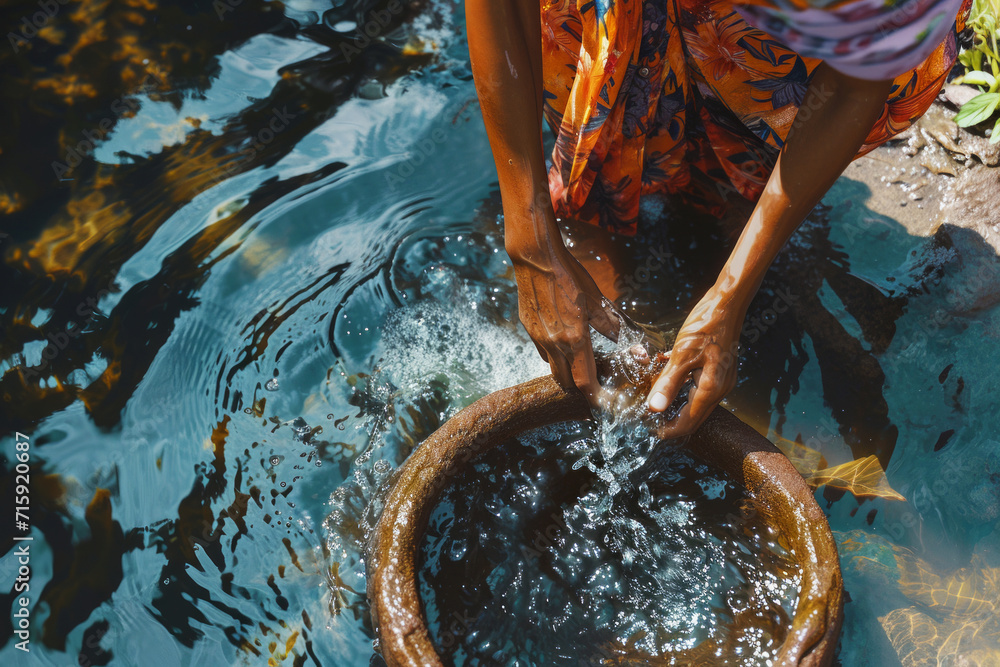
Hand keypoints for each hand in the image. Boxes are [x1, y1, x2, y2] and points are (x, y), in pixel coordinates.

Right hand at [512, 245, 619, 405]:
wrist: (536, 258)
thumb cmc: (569, 275)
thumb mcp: (596, 300)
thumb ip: (611, 326)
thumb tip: (632, 345)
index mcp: (574, 339)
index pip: (584, 382)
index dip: (595, 395)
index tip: (604, 399)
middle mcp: (553, 344)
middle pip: (567, 382)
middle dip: (581, 386)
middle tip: (596, 379)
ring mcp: (537, 338)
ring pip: (553, 367)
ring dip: (567, 369)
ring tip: (580, 358)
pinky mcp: (528, 329)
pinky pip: (542, 350)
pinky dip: (554, 353)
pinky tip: (563, 338)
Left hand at [646, 289, 741, 436]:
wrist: (727, 303)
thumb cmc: (706, 326)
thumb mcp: (682, 355)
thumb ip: (668, 384)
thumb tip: (654, 409)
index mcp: (712, 389)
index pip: (688, 422)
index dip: (667, 430)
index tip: (648, 431)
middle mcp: (719, 389)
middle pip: (693, 416)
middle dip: (670, 420)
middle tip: (647, 419)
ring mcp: (720, 379)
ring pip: (694, 400)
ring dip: (674, 402)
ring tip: (653, 401)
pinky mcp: (716, 369)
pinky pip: (696, 385)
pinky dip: (681, 385)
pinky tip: (665, 376)